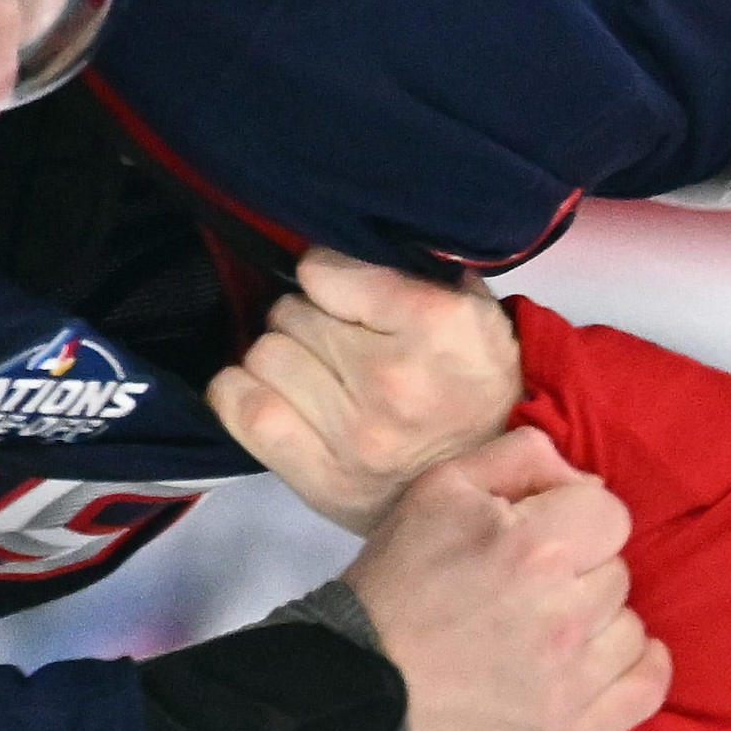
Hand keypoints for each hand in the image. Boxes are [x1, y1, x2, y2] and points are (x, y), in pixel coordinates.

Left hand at [208, 248, 522, 532]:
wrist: (488, 478)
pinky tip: (272, 392)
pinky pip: (244, 411)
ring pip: (263, 356)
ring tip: (316, 373)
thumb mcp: (471, 306)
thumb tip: (328, 248)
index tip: (345, 292)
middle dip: (307, 320)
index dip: (329, 275)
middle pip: (288, 313)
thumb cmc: (474, 381)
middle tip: (337, 341)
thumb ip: (408, 269)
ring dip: (281, 358)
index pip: (322, 272)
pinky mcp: (324, 482)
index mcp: (436, 325)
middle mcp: (393, 381)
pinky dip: (242, 392)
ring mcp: (356, 438)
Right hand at [348, 428, 669, 730]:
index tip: (538, 535)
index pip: (609, 512)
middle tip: (526, 587)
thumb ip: (519, 458)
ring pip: (630, 628)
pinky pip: (645, 691)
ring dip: (598, 623)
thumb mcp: (439, 490)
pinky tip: (606, 658)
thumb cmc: (396, 582)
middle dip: (580, 570)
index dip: (574, 518)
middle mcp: (561, 613)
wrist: (354, 686)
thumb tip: (582, 475)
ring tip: (546, 629)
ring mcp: (567, 680)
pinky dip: (637, 670)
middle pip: (618, 571)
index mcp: (535, 546)